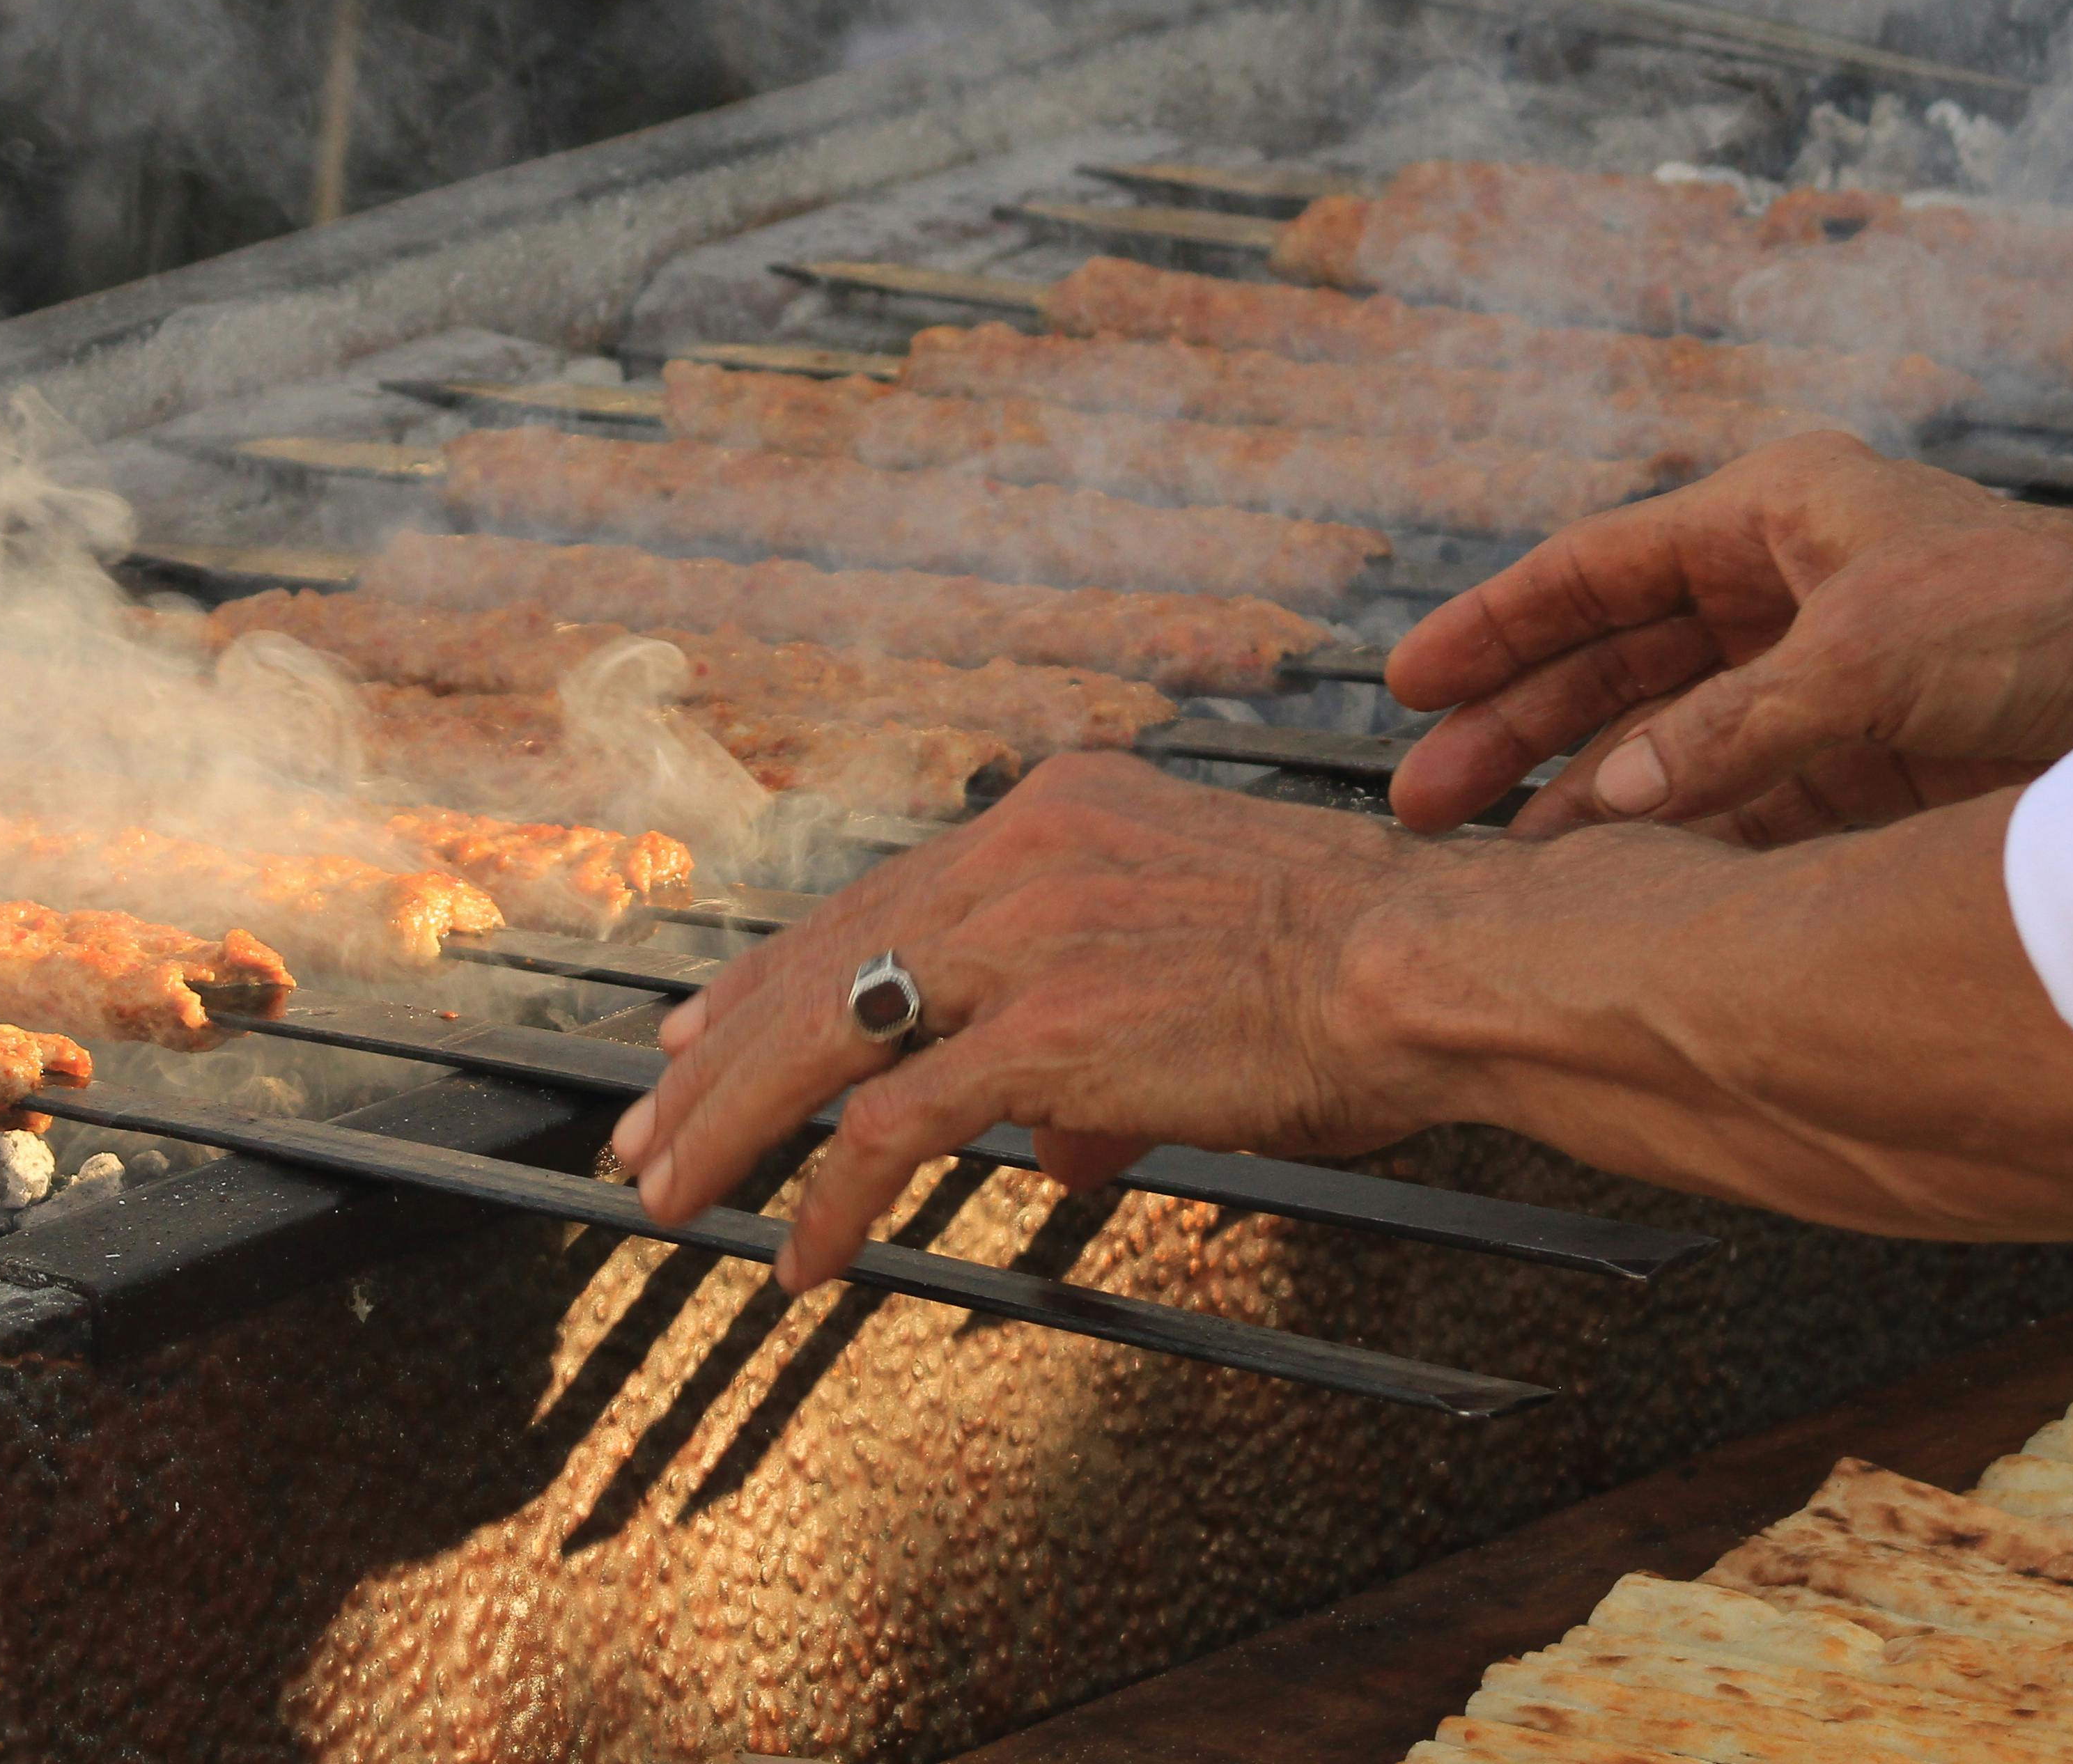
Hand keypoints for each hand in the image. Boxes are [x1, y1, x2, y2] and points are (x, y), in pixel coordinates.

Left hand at [609, 754, 1434, 1292]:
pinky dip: (830, 1200)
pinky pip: (892, 1130)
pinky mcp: (1042, 1036)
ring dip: (732, 1125)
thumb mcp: (1201, 962)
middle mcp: (1019, 856)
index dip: (775, 968)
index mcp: (1056, 815)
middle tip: (645, 1124)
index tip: (704, 1020)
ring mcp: (1023, 942)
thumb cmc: (1353, 969)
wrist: (1427, 964)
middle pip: (822, 958)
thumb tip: (1054, 1150)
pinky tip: (802, 1256)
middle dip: (716, 1054)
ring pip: (823, 1035)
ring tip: (674, 1195)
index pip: (877, 896)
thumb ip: (1101, 1055)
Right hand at [1384, 431, 2072, 841]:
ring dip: (1588, 792)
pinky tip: (1618, 879)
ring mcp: (1823, 673)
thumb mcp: (1872, 659)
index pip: (1599, 570)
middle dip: (1522, 727)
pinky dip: (1676, 834)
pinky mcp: (1867, 755)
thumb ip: (1732, 731)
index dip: (1499, 627)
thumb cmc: (2049, 622)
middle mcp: (1787, 586)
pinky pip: (1740, 794)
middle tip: (1430, 800)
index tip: (1411, 683)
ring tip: (1505, 858)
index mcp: (1776, 516)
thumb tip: (1611, 799)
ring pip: (1668, 734)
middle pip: (1618, 659)